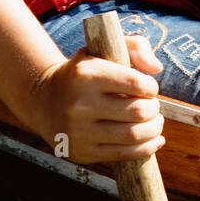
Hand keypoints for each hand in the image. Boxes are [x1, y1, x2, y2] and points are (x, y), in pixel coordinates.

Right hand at [26, 35, 164, 163]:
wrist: (42, 100)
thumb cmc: (83, 72)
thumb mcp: (102, 48)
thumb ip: (135, 46)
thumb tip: (156, 68)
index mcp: (86, 75)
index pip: (135, 83)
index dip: (151, 87)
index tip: (149, 88)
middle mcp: (80, 104)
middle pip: (137, 111)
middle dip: (154, 109)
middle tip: (152, 106)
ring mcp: (79, 131)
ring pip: (133, 135)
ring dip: (154, 129)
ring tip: (155, 121)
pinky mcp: (82, 152)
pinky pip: (123, 154)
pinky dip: (146, 148)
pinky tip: (154, 140)